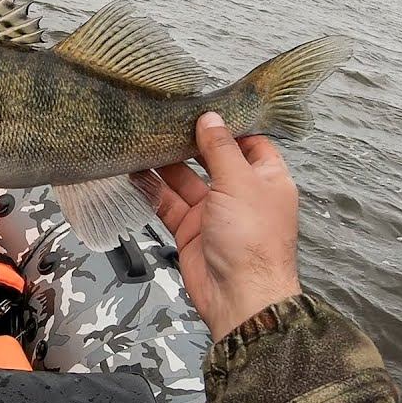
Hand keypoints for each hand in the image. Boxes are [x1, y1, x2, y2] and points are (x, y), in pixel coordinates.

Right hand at [154, 112, 302, 340]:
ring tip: (141, 141)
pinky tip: (134, 173)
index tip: (202, 106)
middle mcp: (240, 192)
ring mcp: (214, 212)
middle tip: (162, 119)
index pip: (249, 142)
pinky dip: (153, 190)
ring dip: (165, 165)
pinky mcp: (190, 230)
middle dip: (188, 142)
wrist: (239, 296)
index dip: (228, 126)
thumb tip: (210, 118)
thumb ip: (221, 149)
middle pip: (212, 160)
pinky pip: (169, 204)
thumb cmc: (252, 238)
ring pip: (185, 181)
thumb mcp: (239, 183)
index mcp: (266, 178)